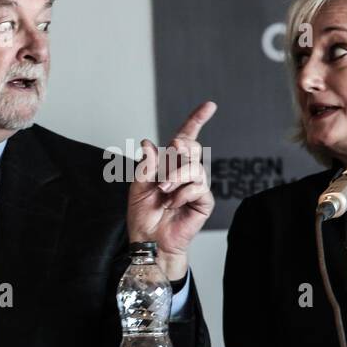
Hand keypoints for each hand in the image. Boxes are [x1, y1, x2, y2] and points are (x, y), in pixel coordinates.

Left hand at [126, 101, 216, 280]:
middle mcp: (184, 172)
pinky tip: (172, 203)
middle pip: (192, 147)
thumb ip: (146, 165)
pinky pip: (197, 187)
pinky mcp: (203, 201)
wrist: (149, 240)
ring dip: (175, 176)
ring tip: (163, 191)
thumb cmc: (143, 215)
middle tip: (174, 149)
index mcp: (169, 164)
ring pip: (194, 167)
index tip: (209, 105)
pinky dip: (181, 193)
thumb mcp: (137, 186)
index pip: (186, 138)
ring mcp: (195, 186)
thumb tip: (148, 143)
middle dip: (183, 145)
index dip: (197, 120)